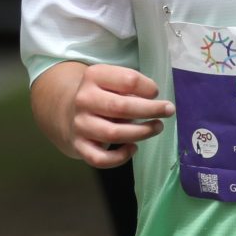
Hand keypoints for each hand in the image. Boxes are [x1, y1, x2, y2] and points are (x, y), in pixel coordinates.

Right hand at [52, 64, 171, 167]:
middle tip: (169, 110)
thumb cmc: (101, 95)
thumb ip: (130, 88)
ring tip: (157, 127)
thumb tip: (155, 103)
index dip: (148, 88)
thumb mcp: (111, 80)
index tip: (156, 93)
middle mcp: (84, 99)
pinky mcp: (79, 145)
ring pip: (113, 134)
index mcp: (94, 76)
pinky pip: (100, 158)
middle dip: (151, 110)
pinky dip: (120, 157)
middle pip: (122, 107)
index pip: (128, 80)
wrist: (67, 111)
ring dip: (141, 132)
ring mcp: (80, 124)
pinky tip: (133, 148)